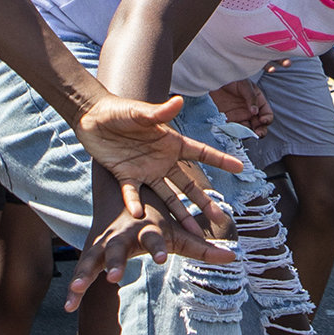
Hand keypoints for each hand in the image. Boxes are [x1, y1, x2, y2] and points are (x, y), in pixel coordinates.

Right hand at [62, 162, 233, 309]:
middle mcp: (122, 235)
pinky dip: (75, 288)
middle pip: (118, 248)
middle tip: (114, 275)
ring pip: (93, 258)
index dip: (157, 248)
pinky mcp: (91, 253)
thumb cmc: (154, 220)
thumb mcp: (178, 233)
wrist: (118, 194)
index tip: (160, 258)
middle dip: (115, 261)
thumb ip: (203, 248)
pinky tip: (68, 306)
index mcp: (146, 230)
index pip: (155, 240)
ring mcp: (104, 244)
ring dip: (85, 273)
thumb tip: (233, 257)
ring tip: (77, 289)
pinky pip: (82, 270)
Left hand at [77, 94, 244, 242]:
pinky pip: (133, 194)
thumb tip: (178, 101)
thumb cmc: (119, 110)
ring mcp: (146, 171)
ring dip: (180, 214)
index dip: (220, 160)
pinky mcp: (126, 177)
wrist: (92, 117)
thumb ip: (159, 112)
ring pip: (168, 197)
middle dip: (204, 202)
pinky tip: (140, 217)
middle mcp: (162, 160)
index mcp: (171, 143)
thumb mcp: (140, 111)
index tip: (241, 168)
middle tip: (220, 219)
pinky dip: (135, 204)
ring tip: (192, 233)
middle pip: (188, 185)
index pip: (201, 153)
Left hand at [211, 77, 273, 135]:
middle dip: (260, 131)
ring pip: (247, 131)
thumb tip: (255, 111)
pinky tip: (232, 131)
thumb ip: (251, 97)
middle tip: (258, 134)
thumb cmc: (232, 78)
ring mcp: (239, 118)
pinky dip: (234, 133)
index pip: (267, 114)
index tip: (263, 120)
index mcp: (258, 103)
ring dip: (247, 134)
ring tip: (243, 133)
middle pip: (260, 126)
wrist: (214, 80)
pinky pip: (233, 131)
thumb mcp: (244, 84)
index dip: (267, 119)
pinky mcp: (228, 121)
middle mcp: (250, 113)